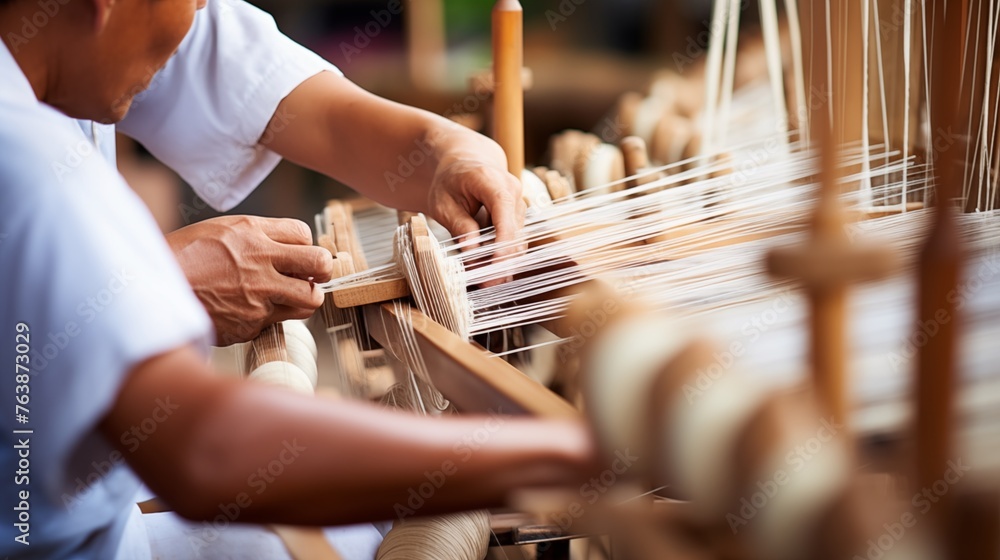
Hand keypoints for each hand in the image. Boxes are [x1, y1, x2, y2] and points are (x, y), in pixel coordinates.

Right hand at [167, 216, 333, 344]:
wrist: (151, 291)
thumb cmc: (184, 258)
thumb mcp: (221, 230)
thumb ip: (259, 236)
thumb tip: (293, 247)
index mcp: (251, 233)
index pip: (305, 234)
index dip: (305, 245)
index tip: (297, 254)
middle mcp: (260, 262)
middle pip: (320, 263)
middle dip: (322, 270)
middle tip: (314, 275)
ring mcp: (259, 296)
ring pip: (310, 300)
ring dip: (305, 298)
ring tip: (289, 296)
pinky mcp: (252, 324)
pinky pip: (278, 321)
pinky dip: (271, 317)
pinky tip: (250, 310)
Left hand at [427, 155, 525, 285]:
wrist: (464, 165)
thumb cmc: (450, 182)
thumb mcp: (443, 202)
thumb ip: (459, 225)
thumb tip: (471, 252)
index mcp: (491, 180)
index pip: (504, 211)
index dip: (502, 240)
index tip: (494, 265)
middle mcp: (513, 191)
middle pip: (514, 231)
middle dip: (501, 261)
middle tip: (485, 286)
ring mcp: (519, 204)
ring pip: (518, 240)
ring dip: (503, 263)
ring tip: (485, 284)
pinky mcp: (518, 217)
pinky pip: (515, 241)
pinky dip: (503, 258)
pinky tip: (491, 276)